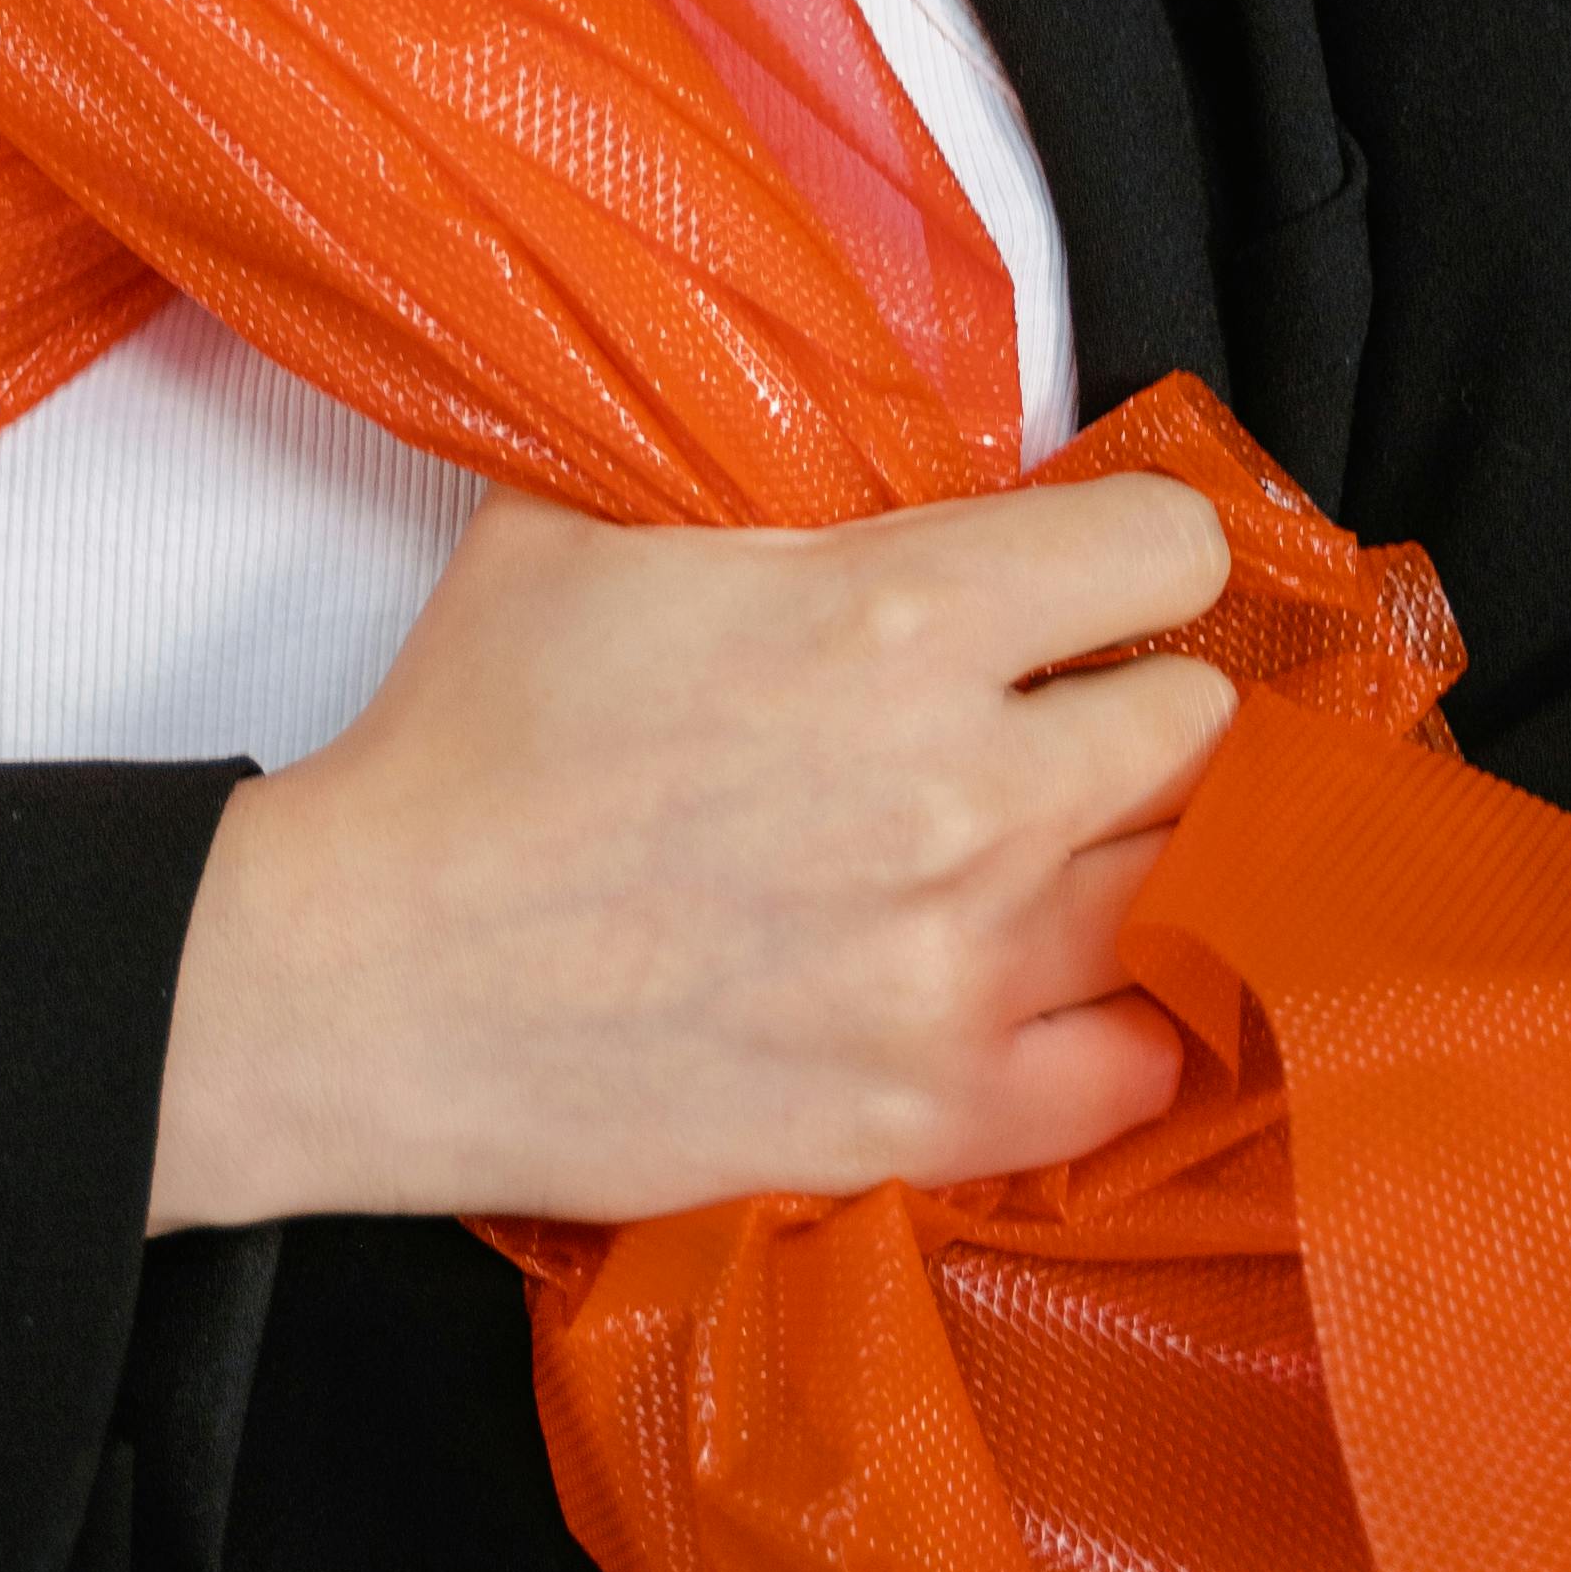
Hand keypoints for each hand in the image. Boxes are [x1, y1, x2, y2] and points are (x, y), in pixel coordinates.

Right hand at [148, 472, 1233, 1232]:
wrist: (371, 977)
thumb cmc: (469, 743)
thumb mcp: (595, 522)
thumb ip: (764, 479)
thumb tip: (870, 457)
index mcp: (896, 616)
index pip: (1168, 552)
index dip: (1138, 552)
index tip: (1100, 577)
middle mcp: (966, 791)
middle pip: (1199, 722)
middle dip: (1133, 698)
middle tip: (1063, 710)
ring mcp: (962, 970)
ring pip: (1188, 885)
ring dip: (1127, 851)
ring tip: (1049, 841)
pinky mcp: (932, 1114)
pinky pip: (1136, 1066)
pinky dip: (1115, 1020)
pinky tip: (1051, 982)